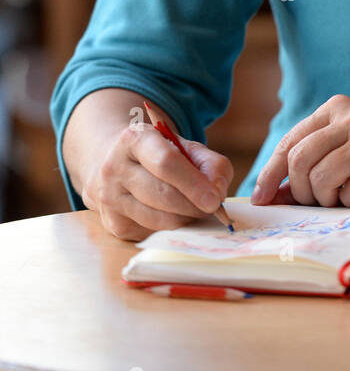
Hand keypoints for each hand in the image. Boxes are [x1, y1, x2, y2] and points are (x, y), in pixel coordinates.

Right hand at [81, 112, 233, 241]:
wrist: (117, 164)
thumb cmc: (158, 154)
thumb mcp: (185, 147)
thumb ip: (210, 164)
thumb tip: (217, 193)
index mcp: (134, 139)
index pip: (166, 163)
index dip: (194, 183)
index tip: (214, 199)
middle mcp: (115, 167)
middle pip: (164, 195)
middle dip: (195, 205)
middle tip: (212, 207)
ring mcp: (111, 198)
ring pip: (160, 219)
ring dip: (187, 218)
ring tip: (195, 209)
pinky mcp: (114, 223)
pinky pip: (154, 232)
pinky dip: (173, 227)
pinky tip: (176, 215)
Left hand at [250, 94, 349, 207]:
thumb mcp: (343, 157)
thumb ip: (308, 171)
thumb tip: (268, 196)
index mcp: (337, 108)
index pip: (289, 142)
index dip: (270, 173)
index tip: (261, 198)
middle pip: (299, 160)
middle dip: (300, 192)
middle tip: (315, 204)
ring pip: (320, 179)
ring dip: (328, 200)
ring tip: (347, 198)